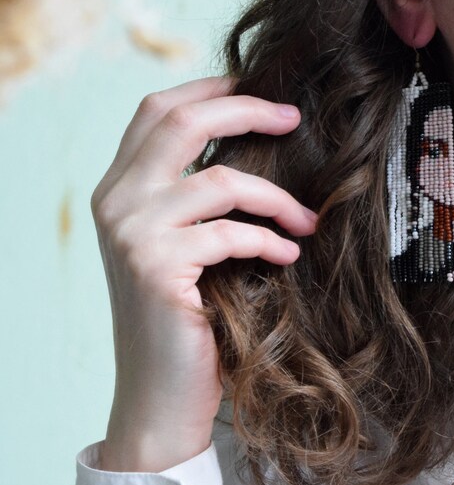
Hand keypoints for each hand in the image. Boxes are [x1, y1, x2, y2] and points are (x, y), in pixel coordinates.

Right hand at [91, 75, 317, 470]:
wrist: (159, 397)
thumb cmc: (185, 321)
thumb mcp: (181, 246)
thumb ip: (195, 197)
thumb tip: (256, 141)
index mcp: (119, 188)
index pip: (156, 109)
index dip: (209, 88)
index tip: (259, 87)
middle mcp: (116, 201)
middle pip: (181, 121)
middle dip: (246, 109)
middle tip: (295, 118)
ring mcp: (132, 232)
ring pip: (220, 179)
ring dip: (276, 198)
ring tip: (306, 221)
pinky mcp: (156, 266)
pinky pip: (231, 233)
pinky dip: (269, 241)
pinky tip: (287, 256)